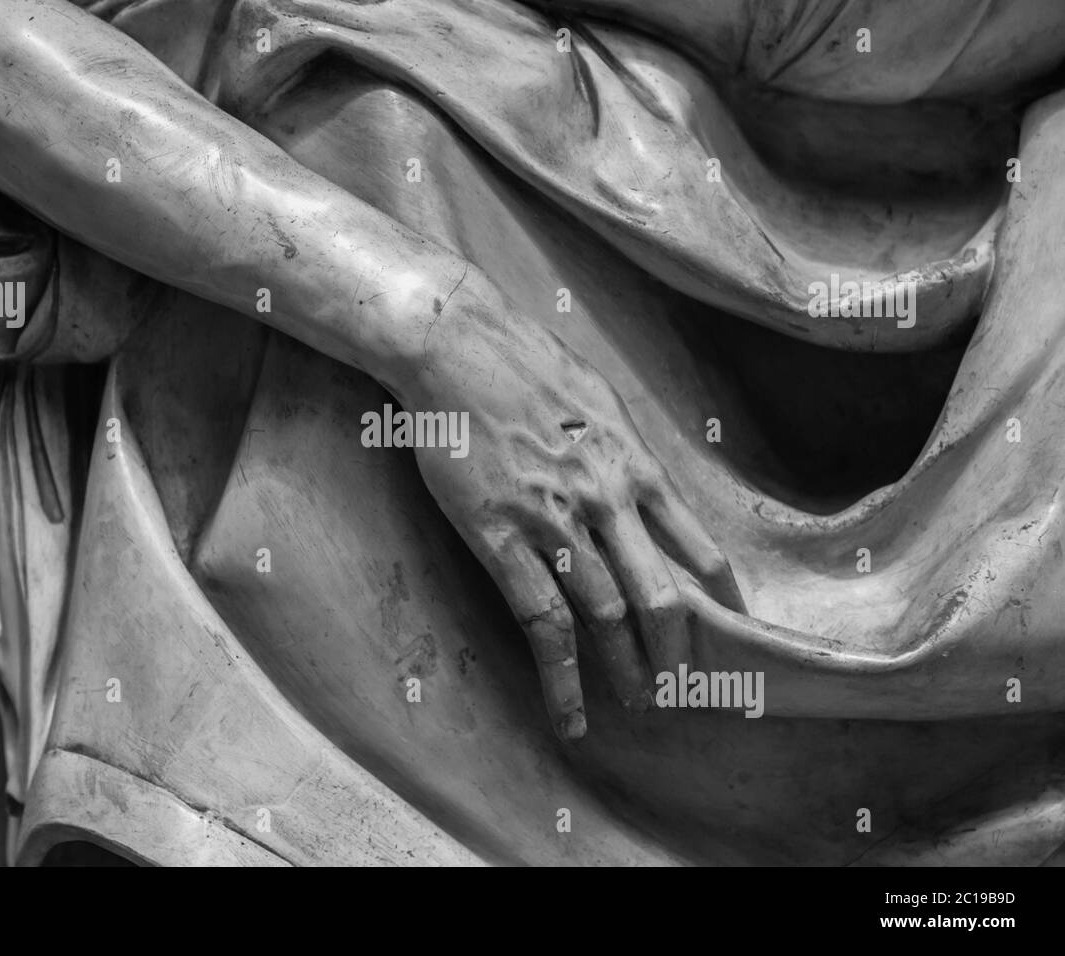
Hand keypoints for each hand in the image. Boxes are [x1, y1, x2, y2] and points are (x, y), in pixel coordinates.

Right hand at [388, 268, 744, 739]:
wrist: (457, 346)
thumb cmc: (526, 364)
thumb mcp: (599, 400)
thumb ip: (626, 451)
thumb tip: (647, 485)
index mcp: (635, 466)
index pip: (700, 549)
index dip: (725, 600)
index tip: (735, 632)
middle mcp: (607, 500)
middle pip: (662, 598)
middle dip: (680, 654)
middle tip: (688, 690)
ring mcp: (554, 522)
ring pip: (607, 617)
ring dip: (627, 671)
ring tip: (639, 704)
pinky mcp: (501, 537)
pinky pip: (540, 621)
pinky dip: (560, 676)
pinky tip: (570, 712)